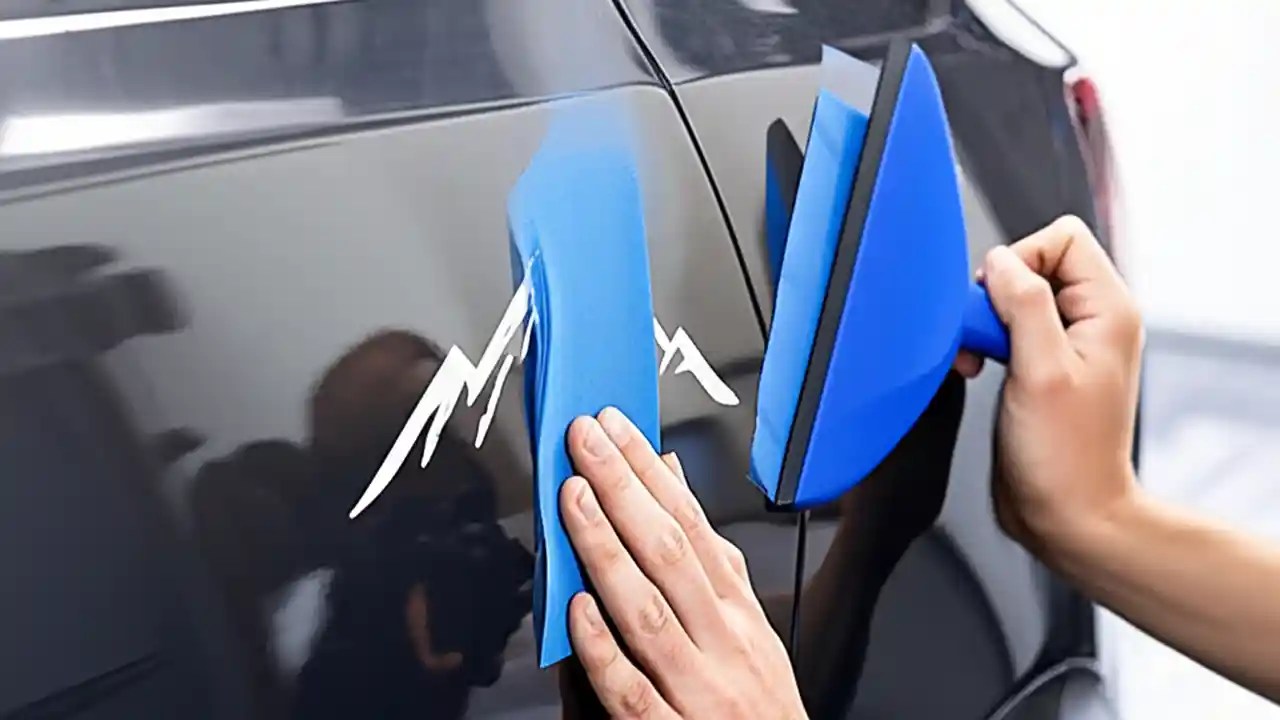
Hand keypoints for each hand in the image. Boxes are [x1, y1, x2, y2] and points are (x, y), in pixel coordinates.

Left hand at [559, 407, 806, 718]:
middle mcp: (721, 643)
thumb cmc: (758, 703)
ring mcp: (696, 689)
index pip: (692, 525)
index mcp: (737, 612)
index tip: (616, 429)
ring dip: (606, 549)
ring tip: (573, 499)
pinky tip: (577, 610)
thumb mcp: (747, 623)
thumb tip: (674, 482)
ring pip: (647, 611)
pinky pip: (631, 690)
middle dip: (624, 490)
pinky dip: (604, 648)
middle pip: (669, 554)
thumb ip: (709, 557)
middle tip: (587, 442)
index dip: (650, 472)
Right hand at [956, 216, 1142, 556]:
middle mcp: (1089, 322)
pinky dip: (982, 342)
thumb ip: (1023, 305)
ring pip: (1011, 297)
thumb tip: (998, 262)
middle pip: (1032, 264)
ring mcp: (1064, 345)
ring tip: (977, 358)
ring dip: (983, 321)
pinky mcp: (1038, 366)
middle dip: (994, 293)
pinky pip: (1003, 329)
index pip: (1061, 238)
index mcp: (1107, 311)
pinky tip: (975, 368)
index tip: (997, 302)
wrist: (1066, 515)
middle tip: (985, 336)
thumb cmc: (1065, 458)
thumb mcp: (1042, 371)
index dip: (1020, 260)